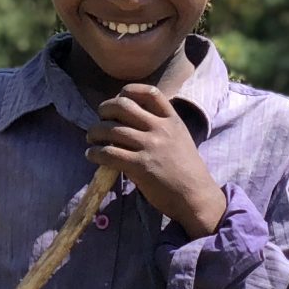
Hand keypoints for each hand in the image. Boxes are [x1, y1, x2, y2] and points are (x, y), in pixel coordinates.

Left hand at [88, 84, 227, 238]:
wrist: (196, 197)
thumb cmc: (187, 172)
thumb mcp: (180, 140)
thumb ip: (160, 128)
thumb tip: (128, 122)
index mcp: (172, 120)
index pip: (149, 92)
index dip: (129, 91)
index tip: (119, 98)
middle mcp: (161, 129)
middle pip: (123, 106)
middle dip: (105, 109)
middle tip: (100, 119)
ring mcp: (151, 147)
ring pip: (111, 129)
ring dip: (95, 132)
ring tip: (91, 139)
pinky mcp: (141, 166)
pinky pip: (109, 153)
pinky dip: (95, 153)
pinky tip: (92, 155)